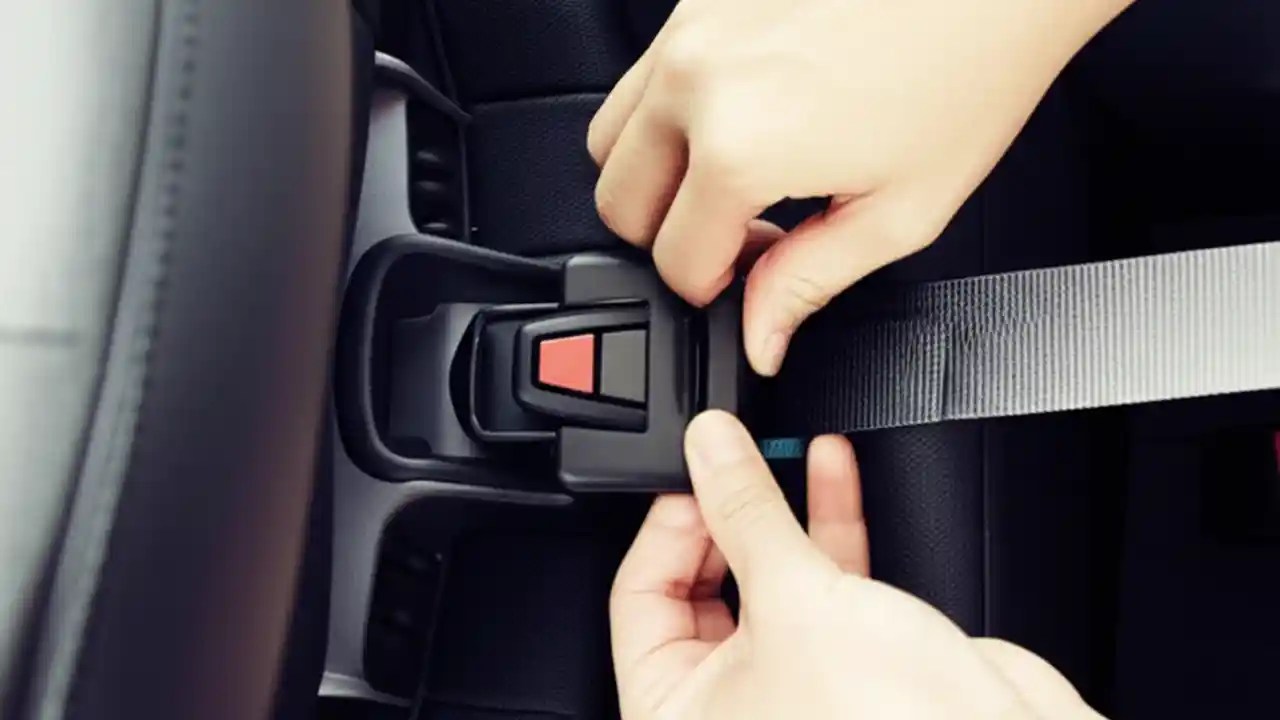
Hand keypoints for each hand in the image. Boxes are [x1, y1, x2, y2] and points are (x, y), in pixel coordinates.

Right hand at [589, 0, 1134, 374]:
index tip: (749, 275)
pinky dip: (669, 113)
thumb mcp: (900, 212)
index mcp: (740, 148)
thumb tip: (760, 336)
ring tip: (731, 173)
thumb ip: (808, 283)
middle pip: (618, 203)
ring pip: (609, 137)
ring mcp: (688, 29)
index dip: (713, 289)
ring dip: (653, 174)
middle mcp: (695, 81)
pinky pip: (641, 76)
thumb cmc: (970, 69)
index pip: (674, 261)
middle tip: (740, 233)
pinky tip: (742, 115)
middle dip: (670, 237)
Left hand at [611, 410, 1104, 718]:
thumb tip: (707, 450)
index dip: (664, 528)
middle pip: (700, 582)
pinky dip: (827, 525)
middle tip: (732, 459)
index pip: (637, 600)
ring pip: (766, 575)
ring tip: (779, 446)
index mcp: (680, 712)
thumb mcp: (795, 599)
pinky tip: (830, 471)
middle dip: (722, 513)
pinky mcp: (853, 652)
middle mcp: (731, 702)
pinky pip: (822, 578)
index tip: (692, 475)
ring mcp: (793, 676)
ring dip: (778, 508)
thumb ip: (745, 513)